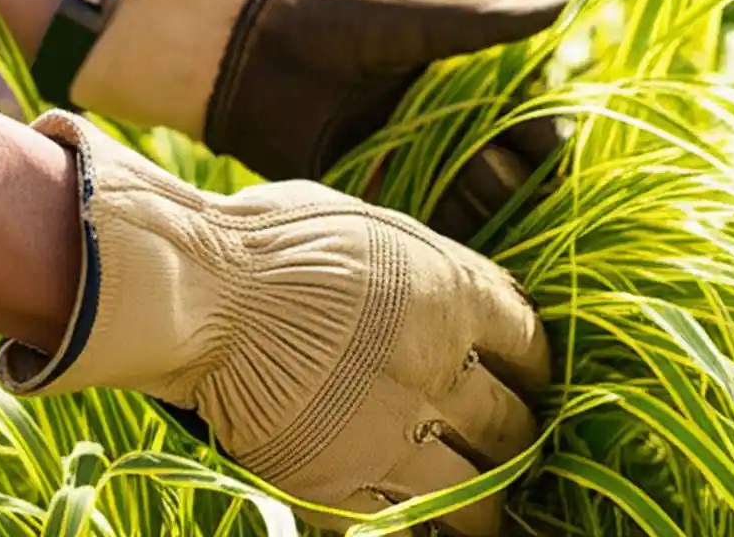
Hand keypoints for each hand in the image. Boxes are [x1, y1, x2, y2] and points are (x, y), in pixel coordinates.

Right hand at [0, 111, 551, 535]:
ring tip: (485, 507)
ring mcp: (397, 435)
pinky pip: (406, 529)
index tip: (526, 376)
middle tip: (510, 441)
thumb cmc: (270, 241)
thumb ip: (417, 265)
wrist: (200, 293)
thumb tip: (438, 280)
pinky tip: (424, 526)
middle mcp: (443, 372)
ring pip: (478, 494)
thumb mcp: (366, 226)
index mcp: (455, 297)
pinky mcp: (344, 487)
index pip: (530, 344)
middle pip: (514, 423)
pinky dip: (422, 530)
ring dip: (487, 501)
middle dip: (517, 436)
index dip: (533, 366)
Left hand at [60, 0, 568, 240]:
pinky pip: (422, 226)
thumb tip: (570, 4)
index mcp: (471, 77)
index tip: (546, 148)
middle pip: (513, 172)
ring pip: (474, 205)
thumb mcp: (418, 10)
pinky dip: (443, 241)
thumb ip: (491, 18)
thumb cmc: (334, 9)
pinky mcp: (375, 192)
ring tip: (476, 210)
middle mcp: (451, 124)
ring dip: (483, 214)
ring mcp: (414, 161)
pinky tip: (454, 255)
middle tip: (493, 173)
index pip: (534, 121)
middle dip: (516, 181)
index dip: (546, 139)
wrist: (241, 40)